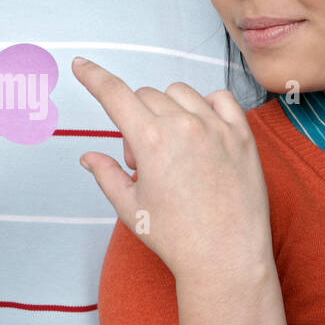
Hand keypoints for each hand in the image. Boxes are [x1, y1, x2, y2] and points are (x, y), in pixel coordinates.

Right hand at [71, 56, 272, 281]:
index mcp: (151, 141)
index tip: (82, 65)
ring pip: (180, 93)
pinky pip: (221, 99)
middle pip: (146, 96)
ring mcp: (217, 127)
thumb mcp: (130, 208)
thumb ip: (106, 174)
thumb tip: (89, 157)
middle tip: (142, 161)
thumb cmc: (178, 239)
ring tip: (173, 149)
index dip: (93, 76)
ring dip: (168, 110)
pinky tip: (201, 131)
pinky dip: (206, 106)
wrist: (226, 259)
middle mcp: (184, 126)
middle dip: (136, 119)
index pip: (114, 94)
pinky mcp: (243, 135)